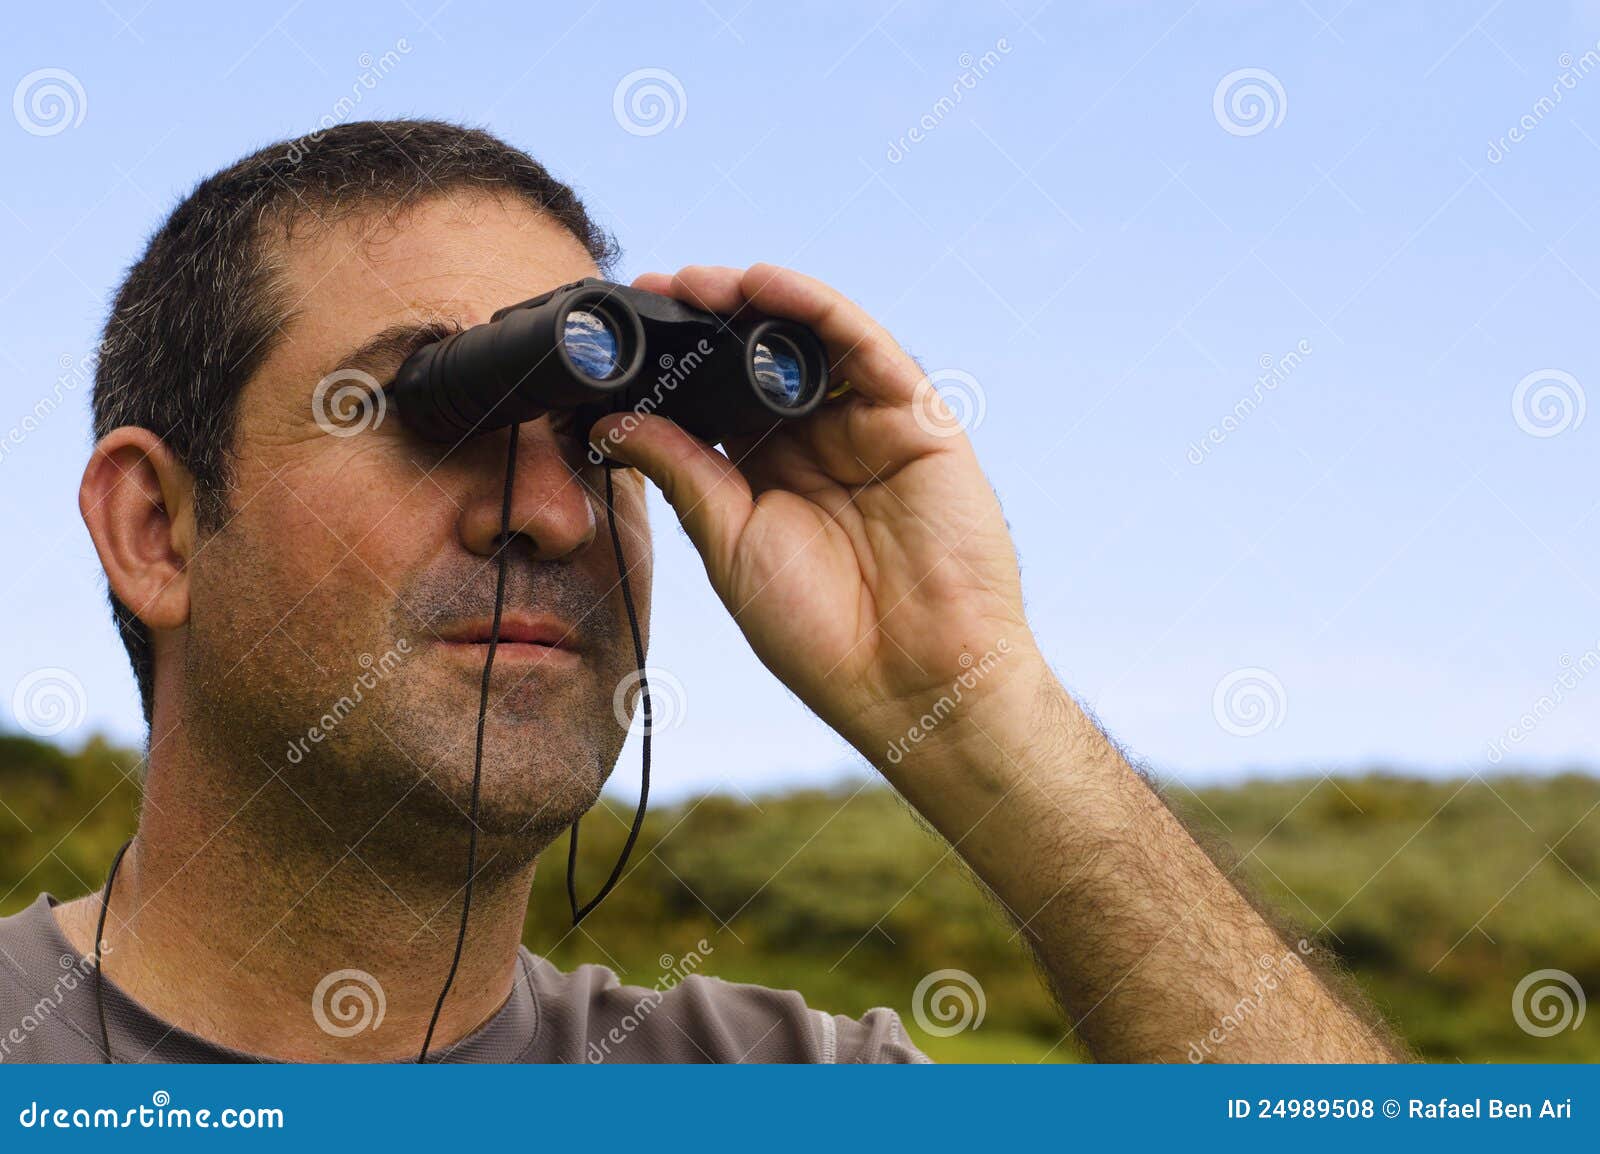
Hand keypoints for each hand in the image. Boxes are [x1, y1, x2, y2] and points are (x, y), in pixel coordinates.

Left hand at [589, 263, 1049, 776]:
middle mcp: (819, 440)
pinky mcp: (917, 418)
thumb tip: (612, 418)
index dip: (668, 363)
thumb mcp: (729, 543)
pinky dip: (814, 306)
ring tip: (691, 284)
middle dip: (701, 320)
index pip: (714, 397)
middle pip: (756, 357)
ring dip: (749, 301)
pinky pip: (864, 346)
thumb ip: (681, 470)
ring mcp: (869, 424)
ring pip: (807, 339)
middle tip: (645, 293)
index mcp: (769, 474)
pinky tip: (762, 284)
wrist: (913, 680)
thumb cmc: (822, 631)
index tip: (614, 336)